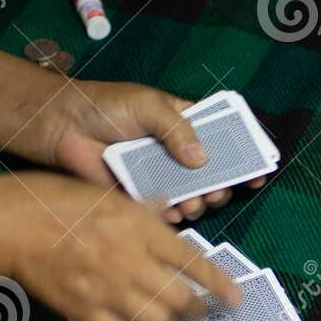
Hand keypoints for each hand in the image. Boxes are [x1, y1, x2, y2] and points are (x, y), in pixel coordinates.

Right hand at [0, 173, 240, 320]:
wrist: (7, 225)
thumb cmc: (52, 200)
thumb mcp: (104, 194)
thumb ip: (141, 209)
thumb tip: (168, 211)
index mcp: (138, 227)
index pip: (192, 261)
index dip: (219, 285)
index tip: (233, 299)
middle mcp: (129, 261)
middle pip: (181, 300)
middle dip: (196, 312)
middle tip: (198, 313)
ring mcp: (106, 290)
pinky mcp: (83, 313)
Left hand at [26, 79, 267, 223]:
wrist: (62, 127)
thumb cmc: (104, 106)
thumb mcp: (147, 106)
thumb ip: (178, 129)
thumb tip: (203, 158)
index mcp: (185, 123)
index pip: (224, 138)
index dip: (244, 154)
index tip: (257, 171)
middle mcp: (177, 152)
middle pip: (215, 173)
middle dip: (223, 186)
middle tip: (218, 190)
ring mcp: (162, 175)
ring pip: (195, 196)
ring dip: (200, 203)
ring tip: (192, 202)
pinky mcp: (142, 196)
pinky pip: (167, 210)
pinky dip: (174, 214)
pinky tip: (172, 211)